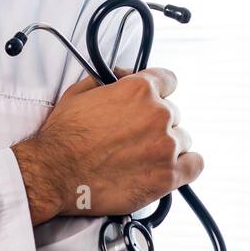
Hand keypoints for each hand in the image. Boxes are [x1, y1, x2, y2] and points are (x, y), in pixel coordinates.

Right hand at [12, 66, 201, 224]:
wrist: (55, 172)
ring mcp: (165, 146)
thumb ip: (109, 78)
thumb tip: (123, 74)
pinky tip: (172, 167)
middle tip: (134, 136)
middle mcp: (158, 115)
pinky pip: (194, 166)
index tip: (153, 101)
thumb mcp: (80, 92)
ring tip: (143, 156)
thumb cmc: (64, 136)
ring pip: (182, 140)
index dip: (158, 90)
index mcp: (139, 90)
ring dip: (166, 146)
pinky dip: (186, 166)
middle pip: (172, 114)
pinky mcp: (166, 176)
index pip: (168, 81)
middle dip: (155, 123)